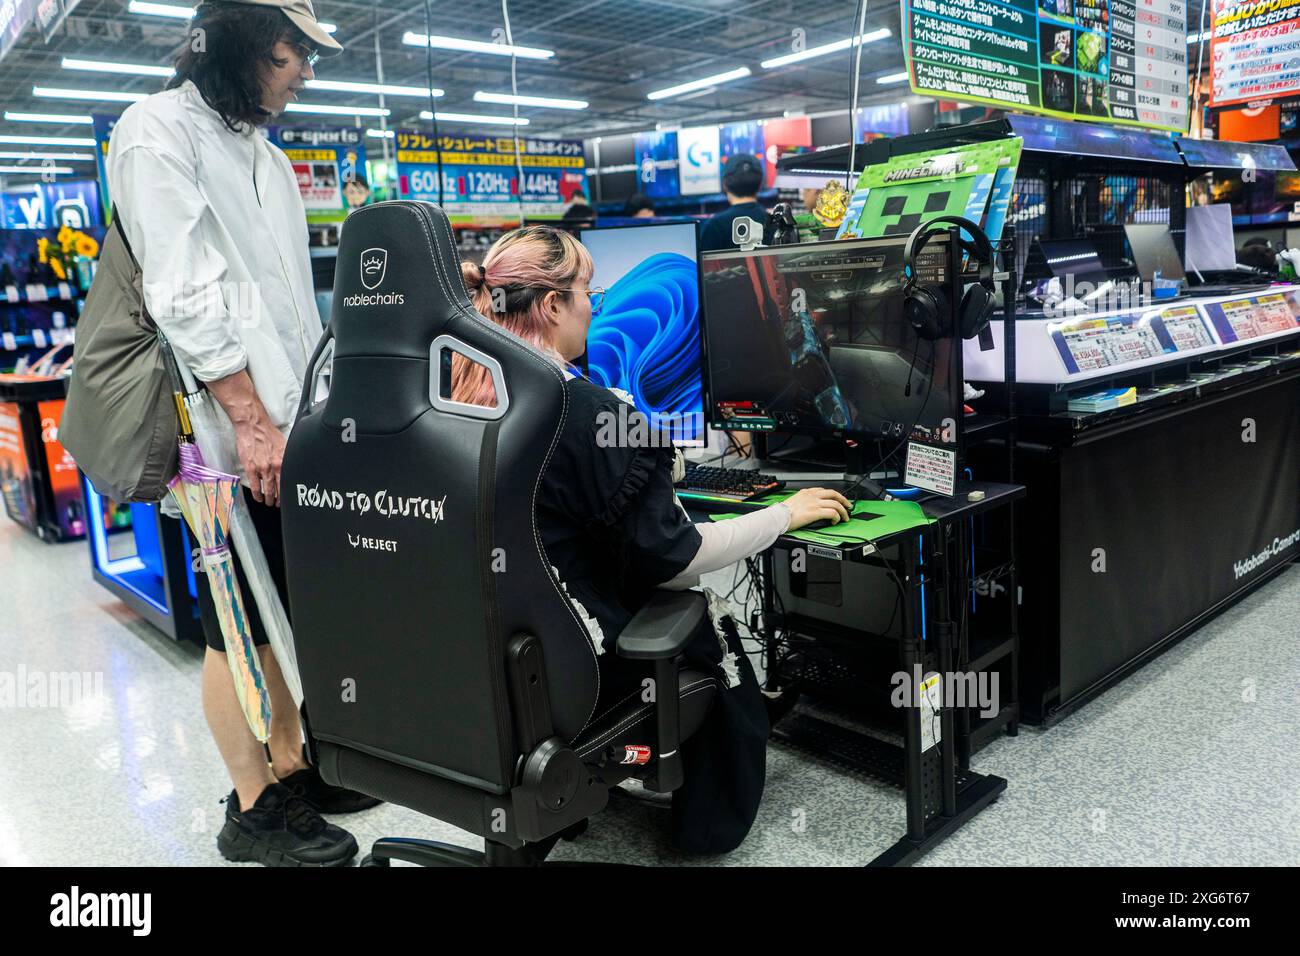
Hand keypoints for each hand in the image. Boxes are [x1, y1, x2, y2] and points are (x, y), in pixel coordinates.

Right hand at [206, 370, 284, 506]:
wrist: (253, 425)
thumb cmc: (268, 433)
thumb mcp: (284, 445)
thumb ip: (286, 457)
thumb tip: (291, 467)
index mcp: (284, 461)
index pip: (288, 481)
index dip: (289, 492)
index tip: (289, 498)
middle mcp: (275, 466)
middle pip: (279, 488)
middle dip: (279, 499)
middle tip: (278, 504)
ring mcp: (262, 468)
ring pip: (267, 489)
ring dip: (268, 498)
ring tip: (268, 502)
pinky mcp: (250, 468)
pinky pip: (255, 485)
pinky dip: (257, 493)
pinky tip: (258, 497)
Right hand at [781, 487, 851, 530]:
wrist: (778, 517)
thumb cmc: (782, 513)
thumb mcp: (793, 501)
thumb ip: (803, 501)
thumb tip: (809, 507)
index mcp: (806, 492)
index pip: (824, 490)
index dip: (834, 495)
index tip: (838, 500)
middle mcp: (812, 496)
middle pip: (834, 494)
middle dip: (844, 500)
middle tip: (848, 506)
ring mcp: (814, 503)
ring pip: (836, 503)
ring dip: (843, 511)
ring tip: (844, 517)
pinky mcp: (815, 512)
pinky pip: (832, 512)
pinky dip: (837, 517)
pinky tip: (835, 521)